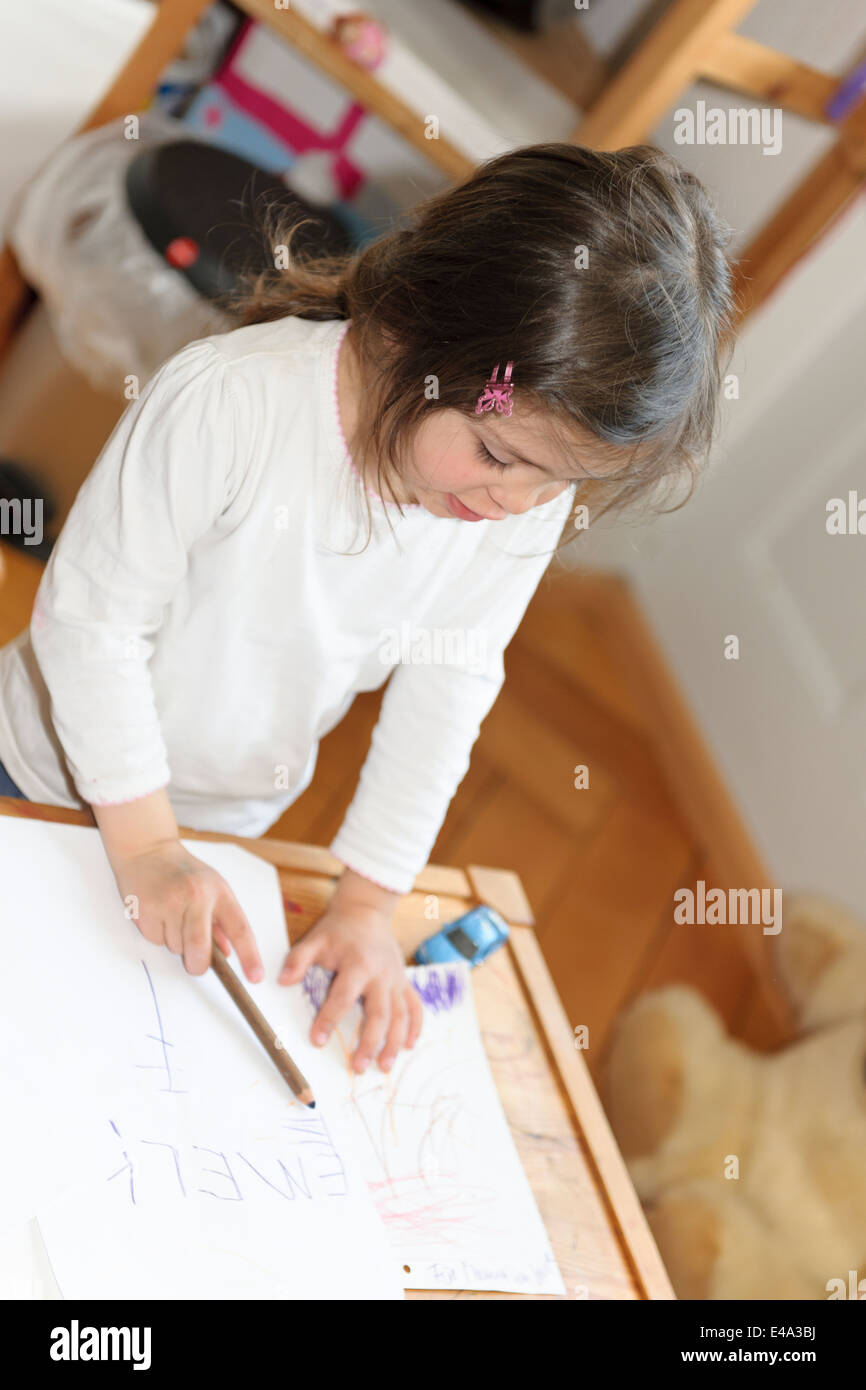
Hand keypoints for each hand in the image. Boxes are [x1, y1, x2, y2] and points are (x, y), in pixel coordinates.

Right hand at [111, 838, 264, 980]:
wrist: (147, 850)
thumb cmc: (183, 872)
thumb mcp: (212, 888)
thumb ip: (222, 922)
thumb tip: (227, 954)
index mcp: (218, 892)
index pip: (239, 929)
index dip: (250, 956)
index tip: (256, 976)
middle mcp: (196, 897)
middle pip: (200, 949)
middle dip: (198, 965)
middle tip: (196, 964)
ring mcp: (169, 903)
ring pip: (176, 947)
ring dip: (176, 943)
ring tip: (172, 916)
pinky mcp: (146, 911)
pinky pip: (156, 940)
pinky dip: (158, 935)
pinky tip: (157, 913)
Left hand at [278, 901, 423, 1073]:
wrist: (367, 911)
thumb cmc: (338, 929)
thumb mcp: (315, 939)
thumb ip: (299, 960)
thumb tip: (282, 981)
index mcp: (358, 964)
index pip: (343, 997)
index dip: (329, 1019)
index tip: (317, 1041)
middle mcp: (381, 975)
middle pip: (379, 1013)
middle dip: (369, 1042)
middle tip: (358, 1067)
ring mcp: (396, 980)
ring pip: (400, 1015)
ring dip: (394, 1042)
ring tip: (384, 1067)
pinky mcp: (404, 982)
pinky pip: (415, 1006)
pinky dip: (415, 1027)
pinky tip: (408, 1046)